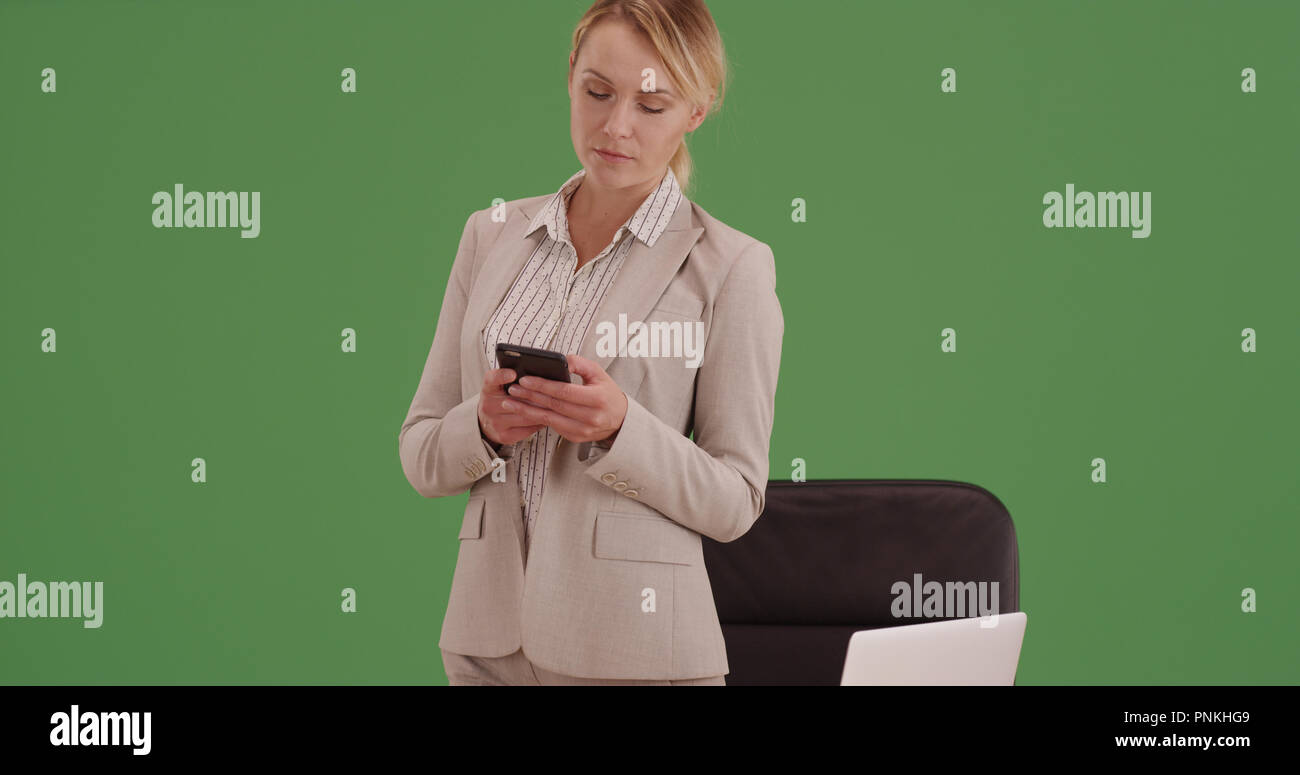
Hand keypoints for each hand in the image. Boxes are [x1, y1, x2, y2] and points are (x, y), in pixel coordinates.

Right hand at [478, 367, 546, 445]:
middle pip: (515, 399)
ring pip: (525, 415)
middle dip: (534, 395)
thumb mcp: (500, 384)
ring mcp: (496, 422)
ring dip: (542, 409)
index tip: (513, 373)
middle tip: (551, 389)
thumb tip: (541, 369)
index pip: (492, 379)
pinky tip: (550, 416)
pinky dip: (541, 421)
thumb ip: (513, 375)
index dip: (502, 376)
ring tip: (556, 403)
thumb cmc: (500, 398)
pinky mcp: (505, 435)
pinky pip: (528, 428)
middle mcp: (488, 406)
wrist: (487, 422)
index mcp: (488, 388)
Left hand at [500, 353, 626, 443]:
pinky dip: (537, 418)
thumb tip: (561, 359)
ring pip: (549, 419)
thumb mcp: (599, 374)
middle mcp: (590, 416)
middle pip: (554, 405)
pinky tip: (524, 410)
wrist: (620, 420)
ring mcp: (583, 430)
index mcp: (597, 398)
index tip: (525, 379)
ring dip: (527, 410)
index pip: (564, 391)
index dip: (543, 385)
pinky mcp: (576, 437)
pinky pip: (553, 426)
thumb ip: (580, 364)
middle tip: (513, 388)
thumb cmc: (607, 393)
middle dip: (531, 396)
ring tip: (510, 402)